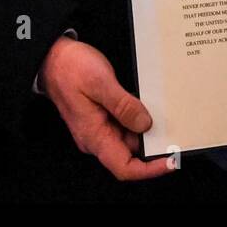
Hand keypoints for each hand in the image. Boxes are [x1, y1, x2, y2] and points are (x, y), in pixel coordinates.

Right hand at [38, 36, 173, 181]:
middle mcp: (96, 137)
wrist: (53, 57)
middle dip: (152, 145)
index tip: (169, 162)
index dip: (149, 169)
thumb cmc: (70, 69)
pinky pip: (124, 124)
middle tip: (173, 130)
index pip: (124, 167)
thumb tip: (145, 124)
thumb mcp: (101, 83)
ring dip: (146, 129)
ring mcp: (99, 128)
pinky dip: (137, 118)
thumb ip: (124, 106)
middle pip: (130, 154)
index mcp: (94, 136)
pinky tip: (145, 104)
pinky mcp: (102, 117)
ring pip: (129, 138)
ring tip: (159, 110)